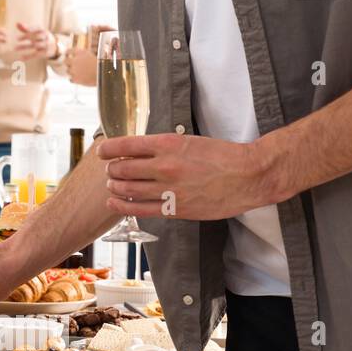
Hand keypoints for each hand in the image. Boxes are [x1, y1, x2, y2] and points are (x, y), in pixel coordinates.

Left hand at [14, 23, 56, 58]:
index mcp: (43, 30)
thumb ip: (26, 28)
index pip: (36, 29)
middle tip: (16, 38)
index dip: (29, 29)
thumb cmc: (41, 37)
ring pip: (35, 45)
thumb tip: (16, 23)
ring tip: (15, 48)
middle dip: (26, 37)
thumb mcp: (35, 32)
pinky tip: (22, 58)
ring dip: (25, 47)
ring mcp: (46, 45)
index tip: (20, 31)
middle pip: (36, 36)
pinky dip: (29, 56)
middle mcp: (45, 37)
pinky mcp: (45, 53)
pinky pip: (36, 54)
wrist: (54, 46)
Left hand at [65, 46, 97, 85]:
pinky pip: (71, 79)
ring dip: (72, 71)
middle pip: (66, 61)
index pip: (69, 51)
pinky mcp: (75, 79)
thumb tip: (77, 55)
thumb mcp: (93, 55)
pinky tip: (80, 78)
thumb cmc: (101, 65)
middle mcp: (75, 60)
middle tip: (73, 65)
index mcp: (81, 53)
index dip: (68, 53)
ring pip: (68, 70)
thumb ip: (84, 55)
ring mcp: (74, 70)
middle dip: (69, 63)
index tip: (68, 55)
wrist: (105, 75)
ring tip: (81, 73)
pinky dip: (74, 79)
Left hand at [97, 134, 274, 220]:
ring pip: (128, 189)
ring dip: (114, 186)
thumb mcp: (188, 141)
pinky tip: (115, 203)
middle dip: (111, 169)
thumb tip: (136, 151)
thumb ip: (161, 147)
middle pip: (122, 168)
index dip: (108, 149)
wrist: (249, 175)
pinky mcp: (175, 209)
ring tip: (112, 184)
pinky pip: (140, 209)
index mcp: (168, 144)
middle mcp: (165, 166)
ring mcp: (169, 189)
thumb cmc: (222, 156)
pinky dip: (123, 206)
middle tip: (110, 169)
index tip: (102, 152)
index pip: (125, 145)